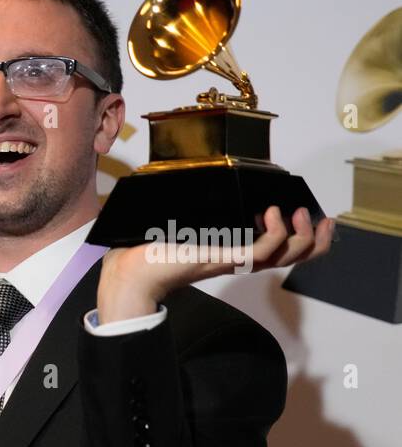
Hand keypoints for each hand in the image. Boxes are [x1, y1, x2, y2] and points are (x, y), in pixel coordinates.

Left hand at [97, 205, 334, 323]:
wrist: (129, 271)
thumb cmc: (149, 247)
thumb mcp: (184, 219)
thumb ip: (201, 205)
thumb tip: (203, 175)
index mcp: (234, 252)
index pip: (281, 250)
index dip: (307, 238)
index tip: (316, 216)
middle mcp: (238, 259)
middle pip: (295, 257)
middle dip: (316, 239)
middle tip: (316, 216)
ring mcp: (233, 261)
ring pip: (287, 256)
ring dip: (300, 233)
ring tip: (290, 211)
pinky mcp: (223, 260)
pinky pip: (264, 252)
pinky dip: (275, 232)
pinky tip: (268, 212)